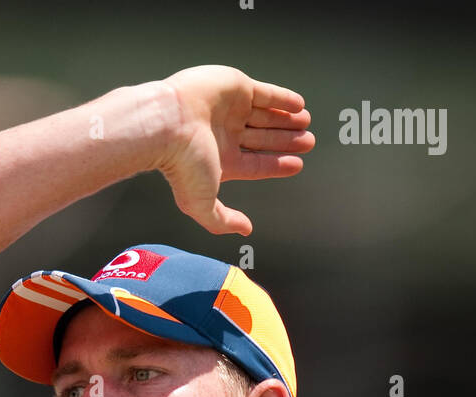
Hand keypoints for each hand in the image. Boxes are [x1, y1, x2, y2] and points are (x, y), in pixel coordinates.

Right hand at [154, 64, 314, 234]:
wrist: (168, 125)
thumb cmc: (182, 165)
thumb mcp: (202, 204)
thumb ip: (223, 220)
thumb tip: (245, 230)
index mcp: (221, 161)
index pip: (257, 164)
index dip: (277, 165)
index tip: (297, 164)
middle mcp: (226, 135)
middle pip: (264, 139)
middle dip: (285, 141)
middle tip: (307, 142)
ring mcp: (231, 110)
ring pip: (266, 116)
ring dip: (286, 120)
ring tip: (306, 123)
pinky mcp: (235, 87)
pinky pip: (264, 92)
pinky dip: (282, 99)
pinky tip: (298, 106)